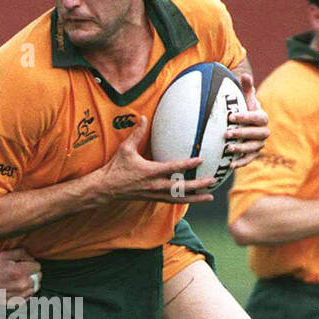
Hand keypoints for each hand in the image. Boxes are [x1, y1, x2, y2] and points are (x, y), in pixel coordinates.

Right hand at [0, 247, 40, 299]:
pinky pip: (30, 297)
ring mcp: (20, 296)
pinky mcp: (17, 303)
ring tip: (19, 280)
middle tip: (22, 272)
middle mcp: (22, 285)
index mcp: (19, 271)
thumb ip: (21, 252)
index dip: (31, 263)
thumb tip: (32, 257)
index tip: (25, 264)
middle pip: (39, 277)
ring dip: (30, 283)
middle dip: (33, 273)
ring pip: (36, 287)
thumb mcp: (4, 255)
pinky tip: (17, 288)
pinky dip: (26, 292)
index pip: (38, 266)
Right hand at [95, 115, 217, 203]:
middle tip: (212, 180)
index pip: (173, 168)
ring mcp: (154, 194)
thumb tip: (142, 117)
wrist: (106, 188)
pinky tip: (194, 199)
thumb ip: (137, 134)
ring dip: (195, 198)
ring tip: (209, 196)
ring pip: (179, 198)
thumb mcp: (125, 149)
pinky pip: (172, 201)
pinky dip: (184, 201)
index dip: (188, 164)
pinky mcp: (153, 198)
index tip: (201, 160)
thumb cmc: (116, 168)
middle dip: (198, 185)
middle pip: (181, 187)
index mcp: (150, 172)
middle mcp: (155, 185)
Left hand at [224, 72, 268, 167]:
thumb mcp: (245, 98)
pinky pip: (249, 160)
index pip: (257, 117)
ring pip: (253, 148)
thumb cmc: (244, 109)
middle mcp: (264, 132)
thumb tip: (245, 74)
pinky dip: (241, 163)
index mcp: (262, 117)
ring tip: (227, 148)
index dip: (245, 117)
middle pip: (256, 134)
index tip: (231, 116)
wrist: (246, 124)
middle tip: (226, 133)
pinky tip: (230, 164)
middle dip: (242, 133)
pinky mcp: (253, 154)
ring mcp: (259, 144)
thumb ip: (246, 87)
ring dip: (241, 148)